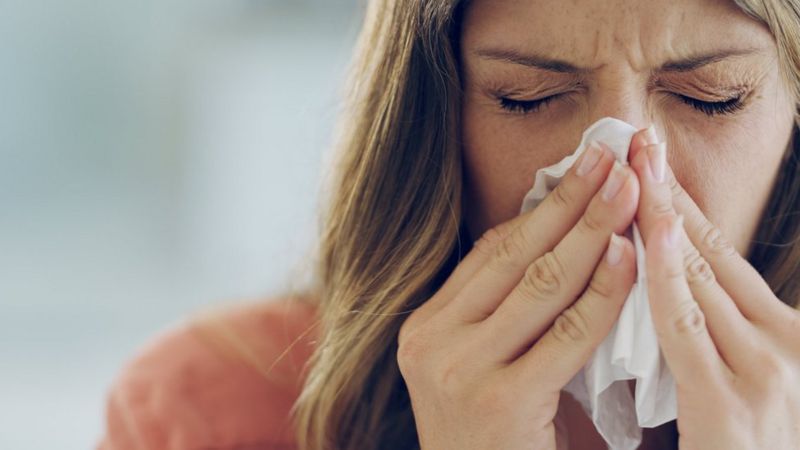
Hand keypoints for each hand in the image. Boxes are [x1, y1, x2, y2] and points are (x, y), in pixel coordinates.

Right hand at [397, 141, 639, 449]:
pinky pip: (566, 333)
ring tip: (628, 192)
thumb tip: (558, 239)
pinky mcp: (500, 401)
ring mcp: (460, 370)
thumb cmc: (490, 435)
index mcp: (424, 327)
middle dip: (569, 202)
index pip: (488, 253)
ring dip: (592, 232)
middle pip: (514, 256)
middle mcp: (432, 341)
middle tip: (609, 159)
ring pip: (541, 284)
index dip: (539, 207)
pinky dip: (602, 293)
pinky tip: (627, 258)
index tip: (579, 170)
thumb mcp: (478, 364)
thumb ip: (502, 311)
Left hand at [628, 127, 799, 449]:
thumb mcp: (740, 379)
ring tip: (634, 162)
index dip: (686, 206)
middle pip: (712, 253)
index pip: (724, 256)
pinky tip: (643, 232)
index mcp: (787, 334)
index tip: (654, 163)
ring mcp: (765, 372)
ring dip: (661, 214)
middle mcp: (787, 343)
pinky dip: (663, 275)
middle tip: (637, 140)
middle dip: (669, 193)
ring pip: (698, 277)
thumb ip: (713, 333)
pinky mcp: (730, 406)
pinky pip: (684, 327)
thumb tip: (671, 279)